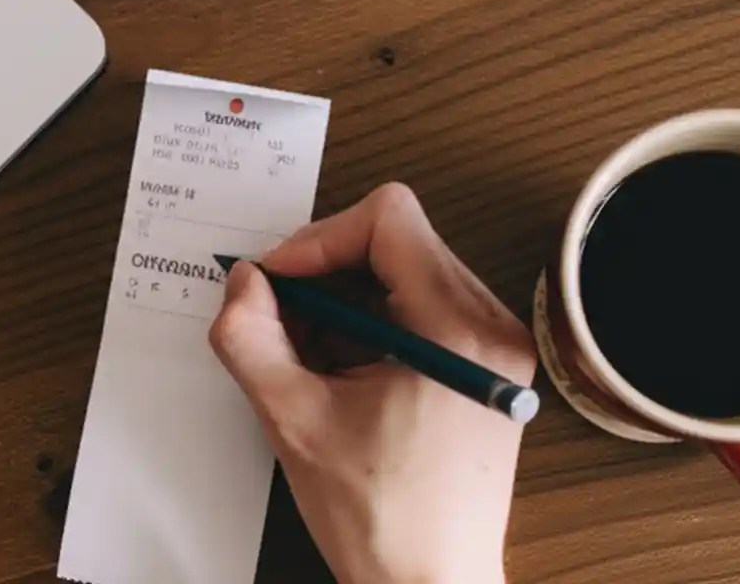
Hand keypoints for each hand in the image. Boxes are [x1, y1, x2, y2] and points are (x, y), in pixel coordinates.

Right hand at [209, 184, 536, 583]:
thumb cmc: (381, 519)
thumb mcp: (293, 421)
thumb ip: (251, 338)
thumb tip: (245, 281)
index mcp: (457, 328)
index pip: (389, 219)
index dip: (319, 238)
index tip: (279, 281)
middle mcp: (490, 326)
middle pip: (398, 240)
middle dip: (326, 271)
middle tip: (280, 317)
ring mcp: (494, 346)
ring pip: (407, 271)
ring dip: (345, 299)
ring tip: (308, 355)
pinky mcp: (485, 366)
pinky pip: (423, 308)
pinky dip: (371, 323)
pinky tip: (341, 372)